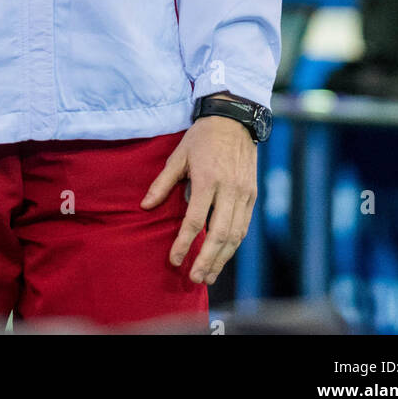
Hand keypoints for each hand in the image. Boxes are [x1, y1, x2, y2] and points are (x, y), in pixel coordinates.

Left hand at [140, 117, 257, 283]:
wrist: (234, 120)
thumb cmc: (202, 137)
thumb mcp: (178, 155)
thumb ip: (163, 182)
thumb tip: (145, 206)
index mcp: (207, 179)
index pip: (195, 220)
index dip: (184, 243)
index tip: (174, 260)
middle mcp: (228, 189)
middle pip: (219, 234)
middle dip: (206, 260)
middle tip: (195, 278)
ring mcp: (243, 194)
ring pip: (235, 235)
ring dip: (222, 259)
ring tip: (209, 276)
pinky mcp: (252, 195)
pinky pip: (244, 226)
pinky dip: (234, 245)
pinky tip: (223, 257)